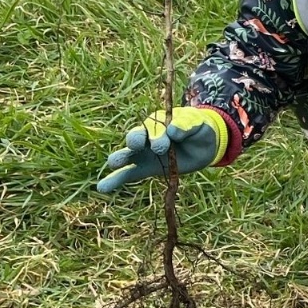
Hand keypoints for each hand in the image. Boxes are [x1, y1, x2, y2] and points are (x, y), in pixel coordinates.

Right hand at [97, 107, 227, 192]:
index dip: (156, 134)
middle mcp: (147, 136)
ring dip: (120, 158)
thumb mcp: (198, 123)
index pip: (153, 126)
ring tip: (114, 163)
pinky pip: (128, 174)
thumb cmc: (199, 129)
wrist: (205, 145)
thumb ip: (187, 124)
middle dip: (136, 141)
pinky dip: (115, 180)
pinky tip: (102, 187)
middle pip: (136, 137)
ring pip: (128, 155)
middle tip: (140, 146)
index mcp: (158, 121)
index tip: (164, 142)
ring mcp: (144, 153)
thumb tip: (173, 130)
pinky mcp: (145, 168)